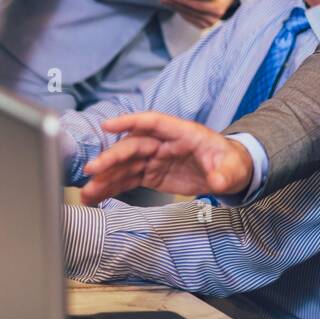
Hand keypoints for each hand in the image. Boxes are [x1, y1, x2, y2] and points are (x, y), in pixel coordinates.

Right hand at [79, 111, 252, 204]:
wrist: (230, 173)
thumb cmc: (231, 162)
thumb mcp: (232, 168)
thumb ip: (223, 173)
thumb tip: (219, 181)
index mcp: (183, 133)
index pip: (153, 122)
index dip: (131, 121)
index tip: (108, 125)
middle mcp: (164, 143)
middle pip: (133, 146)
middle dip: (111, 157)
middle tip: (92, 171)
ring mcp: (156, 159)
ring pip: (126, 166)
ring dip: (105, 177)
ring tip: (87, 192)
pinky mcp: (151, 175)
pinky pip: (128, 180)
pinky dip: (111, 188)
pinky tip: (94, 197)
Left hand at [158, 0, 235, 28]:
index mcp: (217, 9)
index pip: (197, 5)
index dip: (184, 0)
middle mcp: (213, 20)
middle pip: (189, 11)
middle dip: (174, 3)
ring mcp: (208, 25)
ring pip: (186, 15)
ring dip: (174, 7)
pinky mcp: (203, 27)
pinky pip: (187, 18)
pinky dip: (179, 11)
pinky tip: (171, 5)